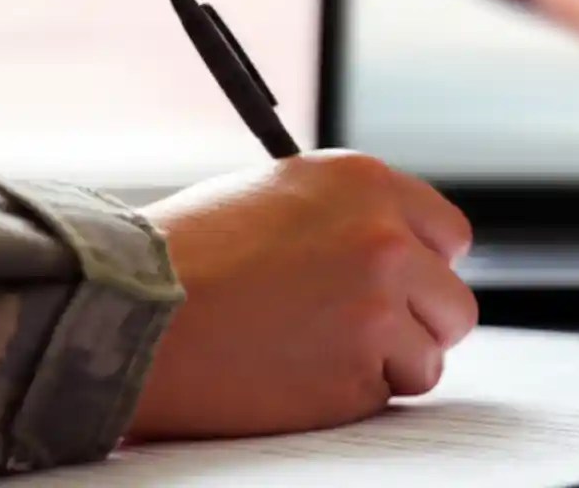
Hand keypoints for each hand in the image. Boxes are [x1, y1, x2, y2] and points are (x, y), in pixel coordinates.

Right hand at [128, 150, 476, 439]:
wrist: (124, 312)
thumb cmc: (186, 254)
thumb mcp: (280, 193)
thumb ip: (352, 214)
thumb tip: (403, 243)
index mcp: (365, 182)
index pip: (449, 235)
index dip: (426, 266)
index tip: (405, 285)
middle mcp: (385, 238)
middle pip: (453, 300)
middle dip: (418, 322)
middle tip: (364, 331)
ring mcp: (377, 305)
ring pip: (431, 353)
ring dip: (389, 362)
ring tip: (317, 350)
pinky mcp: (359, 368)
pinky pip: (388, 393)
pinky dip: (354, 395)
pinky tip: (299, 373)